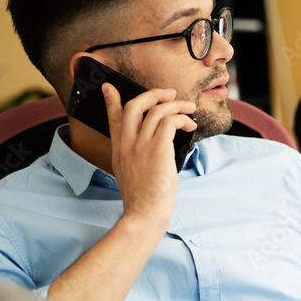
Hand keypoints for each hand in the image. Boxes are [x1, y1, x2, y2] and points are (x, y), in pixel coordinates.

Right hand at [103, 83, 196, 228]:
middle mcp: (127, 143)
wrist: (144, 212)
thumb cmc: (143, 197)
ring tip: (189, 109)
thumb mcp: (129, 172)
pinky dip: (182, 118)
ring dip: (176, 105)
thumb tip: (152, 141)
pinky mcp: (157, 149)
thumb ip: (134, 154)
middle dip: (153, 94)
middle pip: (135, 105)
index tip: (110, 88)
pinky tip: (189, 125)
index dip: (111, 100)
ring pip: (157, 110)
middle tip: (169, 94)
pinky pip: (170, 121)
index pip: (113, 117)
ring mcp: (141, 145)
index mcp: (119, 148)